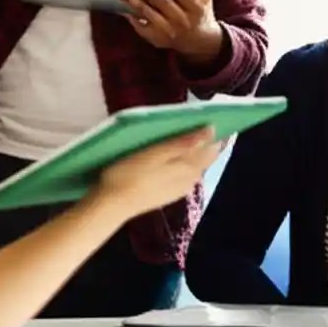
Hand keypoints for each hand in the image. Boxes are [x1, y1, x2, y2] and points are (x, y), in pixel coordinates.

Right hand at [93, 127, 221, 217]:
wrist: (112, 205)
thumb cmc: (130, 173)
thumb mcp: (155, 153)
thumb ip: (183, 143)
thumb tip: (210, 130)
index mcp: (188, 166)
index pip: (210, 148)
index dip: (214, 135)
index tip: (214, 121)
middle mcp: (189, 178)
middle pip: (205, 160)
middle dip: (209, 145)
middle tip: (205, 129)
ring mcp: (179, 189)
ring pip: (197, 170)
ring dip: (200, 157)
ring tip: (195, 144)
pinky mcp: (168, 196)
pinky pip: (187, 179)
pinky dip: (189, 168)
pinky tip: (182, 165)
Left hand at [111, 0, 223, 62]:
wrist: (200, 41)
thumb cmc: (200, 10)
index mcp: (195, 6)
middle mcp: (183, 20)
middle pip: (158, 0)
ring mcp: (170, 32)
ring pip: (146, 12)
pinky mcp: (159, 40)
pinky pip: (141, 27)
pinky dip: (131, 16)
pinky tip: (121, 5)